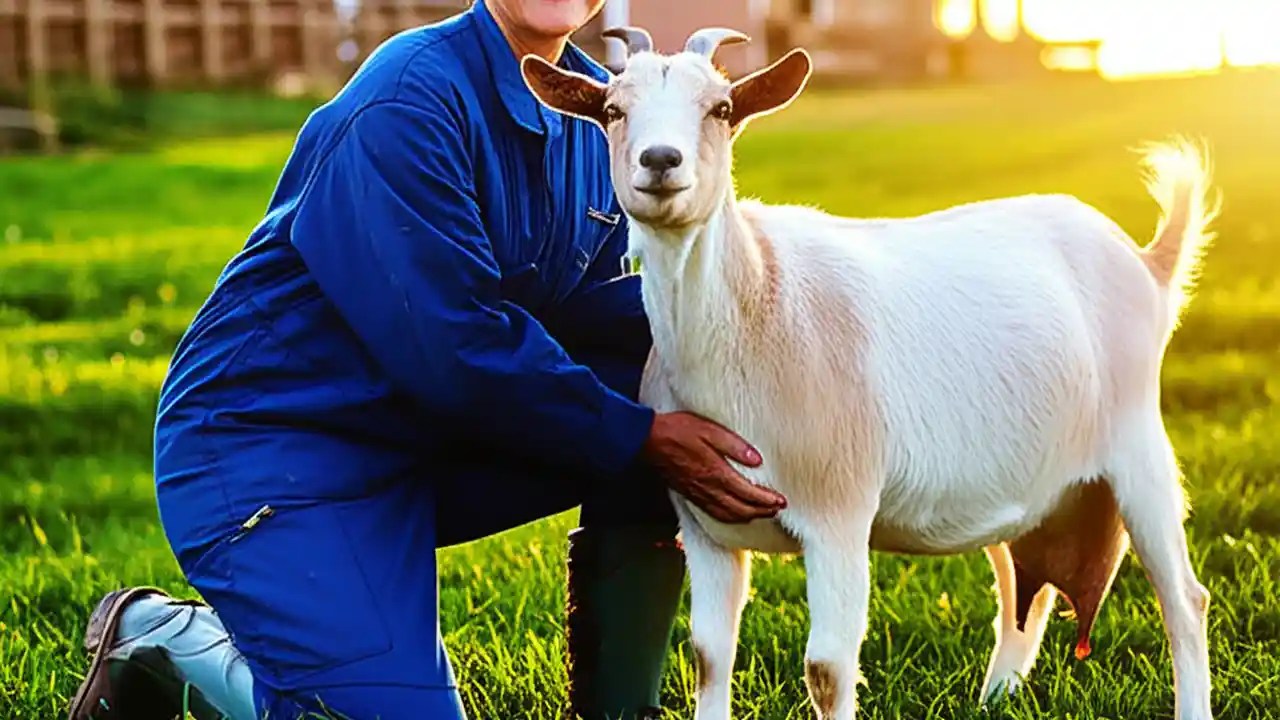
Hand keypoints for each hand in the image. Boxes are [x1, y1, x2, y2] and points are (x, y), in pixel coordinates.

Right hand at [641, 411, 786, 523]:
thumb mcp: (709, 429)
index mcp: (716, 472)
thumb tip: (757, 459)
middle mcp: (709, 488)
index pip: (748, 493)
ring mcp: (699, 494)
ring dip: (748, 516)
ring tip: (763, 513)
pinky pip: (715, 514)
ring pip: (729, 515)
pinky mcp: (691, 495)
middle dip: (762, 511)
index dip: (767, 500)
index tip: (781, 501)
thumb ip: (734, 445)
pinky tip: (736, 515)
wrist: (648, 441)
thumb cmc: (678, 431)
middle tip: (778, 509)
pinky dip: (730, 518)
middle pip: (742, 508)